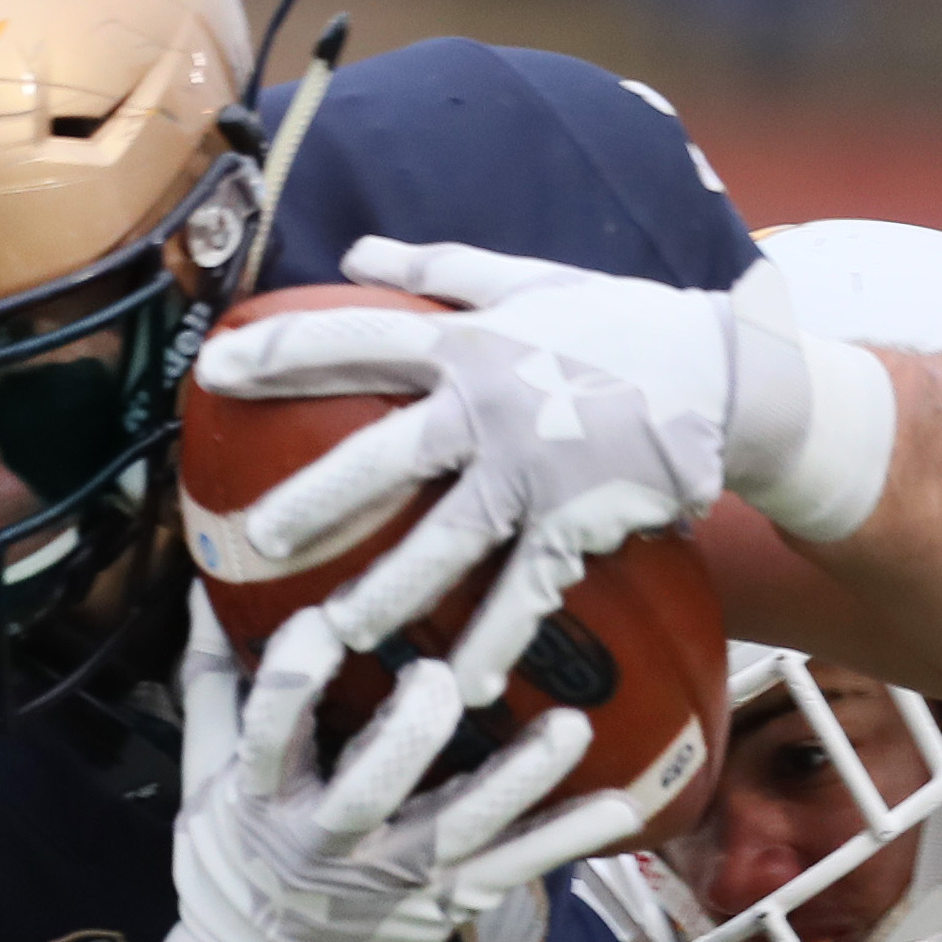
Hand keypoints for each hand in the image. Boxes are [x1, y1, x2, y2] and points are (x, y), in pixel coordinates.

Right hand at [127, 593, 642, 941]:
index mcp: (261, 802)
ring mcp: (395, 879)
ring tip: (570, 726)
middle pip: (370, 787)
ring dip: (518, 779)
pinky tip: (622, 808)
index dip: (297, 673)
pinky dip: (568, 841)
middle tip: (444, 678)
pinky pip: (514, 871)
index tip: (326, 617)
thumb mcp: (204, 783)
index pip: (272, 730)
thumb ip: (214, 686)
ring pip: (461, 828)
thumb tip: (207, 586)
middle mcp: (328, 844)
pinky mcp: (446, 905)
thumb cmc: (234, 870)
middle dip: (409, 734)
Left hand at [194, 236, 893, 712]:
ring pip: (446, 541)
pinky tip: (467, 689)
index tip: (214, 371)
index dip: (282, 351)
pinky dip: (499, 642)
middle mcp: (491, 406)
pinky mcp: (578, 522)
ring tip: (336, 636)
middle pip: (385, 456)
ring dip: (388, 594)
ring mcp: (534, 471)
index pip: (357, 339)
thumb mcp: (530, 278)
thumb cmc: (623, 323)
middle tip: (256, 538)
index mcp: (469, 341)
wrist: (728, 374)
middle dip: (317, 498)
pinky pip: (528, 592)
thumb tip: (354, 252)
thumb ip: (440, 269)